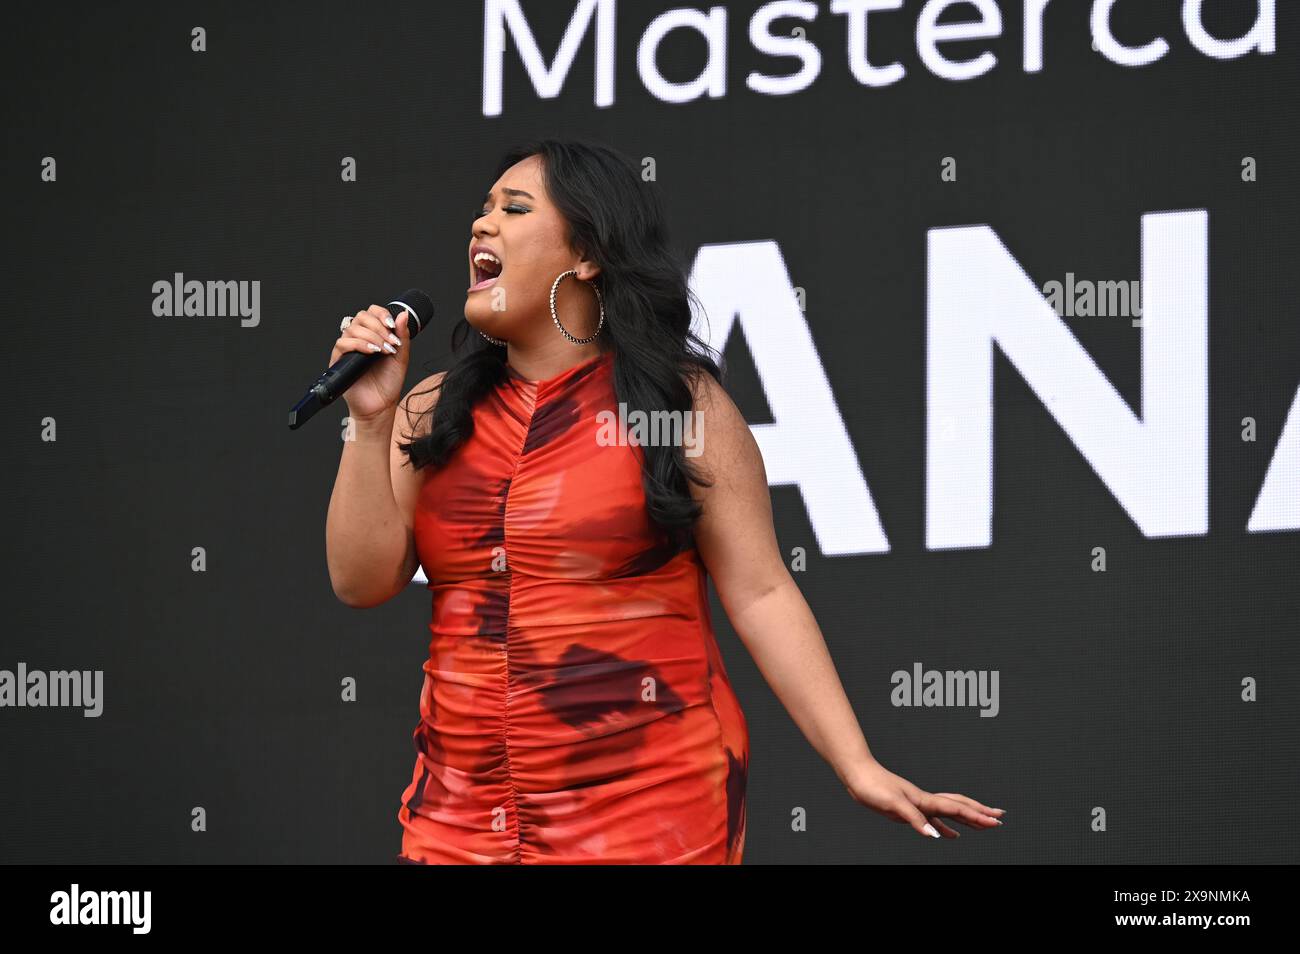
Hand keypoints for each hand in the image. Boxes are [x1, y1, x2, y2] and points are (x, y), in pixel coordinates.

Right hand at [330, 304, 413, 423]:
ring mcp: (348, 348)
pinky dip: (359, 345)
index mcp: (373, 334)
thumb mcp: (401, 356)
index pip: (372, 312)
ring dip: (372, 337)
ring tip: (384, 350)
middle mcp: (359, 338)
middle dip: (378, 326)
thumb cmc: (389, 383)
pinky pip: (343, 343)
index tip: (392, 325)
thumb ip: (402, 335)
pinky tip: (372, 352)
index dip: (381, 314)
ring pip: (352, 328)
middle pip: (361, 317)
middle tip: (390, 342)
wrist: (381, 405)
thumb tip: (403, 314)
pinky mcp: (339, 359)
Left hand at [843, 760, 1004, 838]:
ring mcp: (919, 804)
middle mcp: (925, 800)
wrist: (857, 775)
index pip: (957, 810)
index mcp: (924, 800)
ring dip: (968, 818)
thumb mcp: (893, 804)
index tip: (996, 822)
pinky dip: (945, 827)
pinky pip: (934, 819)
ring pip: (950, 812)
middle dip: (980, 812)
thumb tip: (935, 836)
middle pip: (960, 806)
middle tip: (999, 818)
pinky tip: (948, 835)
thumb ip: (915, 819)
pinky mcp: (909, 808)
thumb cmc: (873, 786)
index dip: (978, 817)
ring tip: (983, 825)